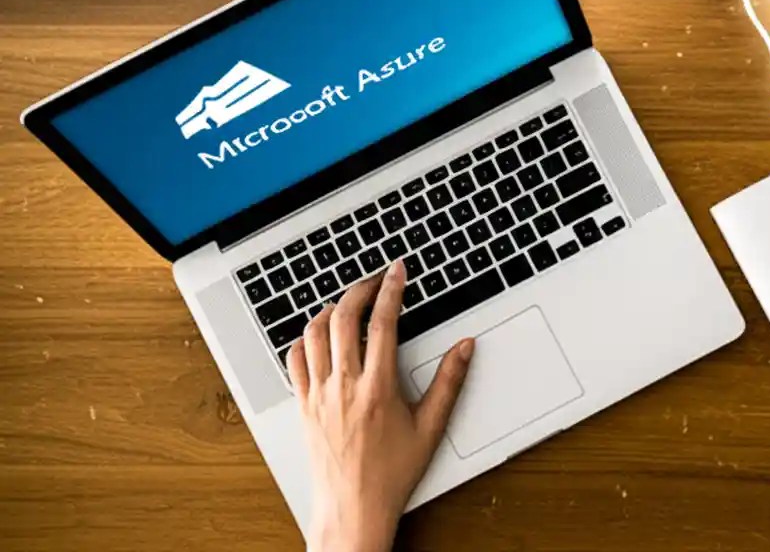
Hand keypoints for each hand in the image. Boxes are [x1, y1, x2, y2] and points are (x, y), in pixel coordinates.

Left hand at [287, 260, 473, 551]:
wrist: (353, 509)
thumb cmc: (391, 474)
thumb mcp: (431, 427)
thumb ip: (449, 382)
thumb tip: (464, 348)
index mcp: (378, 388)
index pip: (384, 322)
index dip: (391, 289)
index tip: (396, 272)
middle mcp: (344, 386)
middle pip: (344, 318)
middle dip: (359, 289)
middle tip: (373, 279)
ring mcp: (318, 394)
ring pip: (314, 334)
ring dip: (330, 309)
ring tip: (346, 302)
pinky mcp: (303, 406)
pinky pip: (294, 360)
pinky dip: (305, 339)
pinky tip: (317, 336)